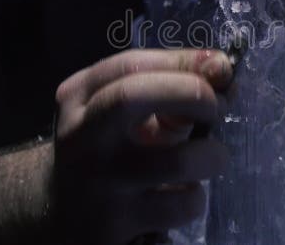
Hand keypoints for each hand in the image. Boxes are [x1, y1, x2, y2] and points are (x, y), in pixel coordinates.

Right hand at [52, 49, 233, 243]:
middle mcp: (83, 134)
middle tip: (217, 108)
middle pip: (133, 95)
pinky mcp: (115, 223)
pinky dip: (196, 196)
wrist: (61, 211)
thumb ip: (171, 85)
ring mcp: (98, 180)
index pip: (132, 64)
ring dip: (212, 154)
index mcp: (80, 96)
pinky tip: (184, 193)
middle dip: (193, 92)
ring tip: (211, 157)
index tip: (219, 67)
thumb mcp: (128, 111)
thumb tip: (223, 69)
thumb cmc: (111, 147)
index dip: (185, 61)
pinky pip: (180, 204)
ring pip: (176, 161)